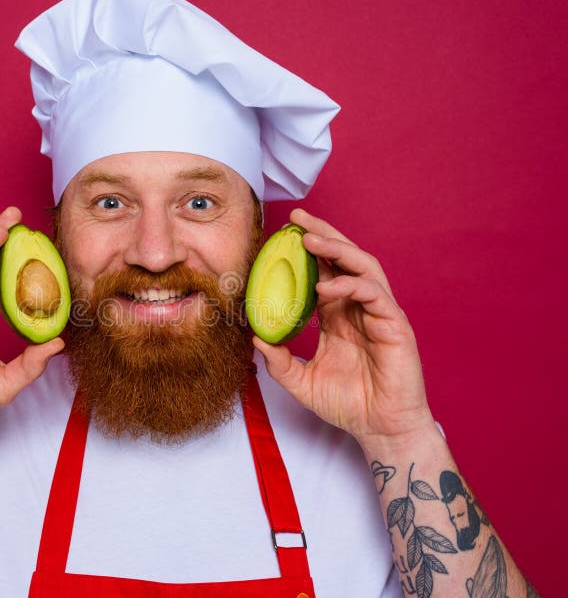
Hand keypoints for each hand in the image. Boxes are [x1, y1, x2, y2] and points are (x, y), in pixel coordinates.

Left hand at [253, 208, 434, 447]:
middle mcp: (358, 309)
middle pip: (344, 260)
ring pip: (363, 267)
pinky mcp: (394, 325)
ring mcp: (378, 314)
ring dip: (338, 249)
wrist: (378, 429)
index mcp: (338, 316)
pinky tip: (327, 288)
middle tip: (298, 218)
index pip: (323, 274)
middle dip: (323, 235)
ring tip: (311, 240)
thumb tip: (254, 339)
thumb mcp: (301, 382)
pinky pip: (374, 294)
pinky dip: (351, 285)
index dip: (306, 254)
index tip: (282, 236)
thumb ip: (278, 362)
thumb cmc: (347, 405)